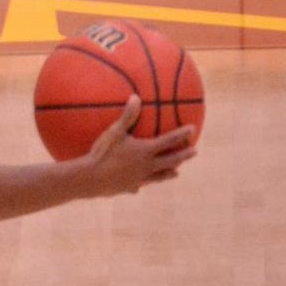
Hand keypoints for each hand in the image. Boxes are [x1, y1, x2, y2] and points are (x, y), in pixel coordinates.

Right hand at [79, 96, 196, 195]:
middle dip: (184, 155)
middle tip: (194, 152)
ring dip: (169, 173)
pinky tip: (138, 188)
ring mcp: (139, 178)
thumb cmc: (103, 153)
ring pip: (160, 176)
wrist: (90, 178)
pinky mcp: (129, 188)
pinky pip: (138, 186)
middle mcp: (147, 166)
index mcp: (146, 151)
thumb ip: (127, 116)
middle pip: (171, 160)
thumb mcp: (114, 132)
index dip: (182, 134)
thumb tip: (136, 97)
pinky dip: (141, 184)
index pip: (169, 141)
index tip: (193, 129)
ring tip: (176, 173)